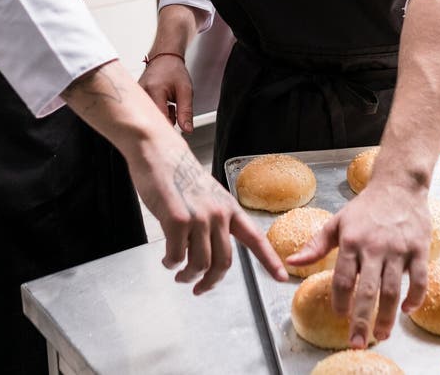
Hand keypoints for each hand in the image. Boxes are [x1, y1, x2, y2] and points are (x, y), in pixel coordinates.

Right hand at [128, 135, 288, 294]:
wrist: (158, 151)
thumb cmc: (178, 173)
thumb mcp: (207, 195)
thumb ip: (214, 220)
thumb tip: (210, 252)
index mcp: (229, 207)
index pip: (256, 238)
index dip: (269, 261)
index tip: (281, 277)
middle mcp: (219, 213)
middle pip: (223, 263)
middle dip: (210, 282)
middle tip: (199, 288)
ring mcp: (199, 217)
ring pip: (200, 265)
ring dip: (187, 276)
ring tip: (178, 273)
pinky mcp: (176, 219)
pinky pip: (176, 257)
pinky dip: (170, 264)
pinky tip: (166, 259)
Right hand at [140, 55, 193, 132]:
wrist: (164, 58)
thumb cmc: (174, 70)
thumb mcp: (186, 90)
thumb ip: (186, 111)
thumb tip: (187, 130)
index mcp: (154, 90)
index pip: (159, 119)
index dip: (169, 128)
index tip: (175, 133)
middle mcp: (141, 94)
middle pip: (152, 120)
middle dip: (166, 121)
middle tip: (173, 109)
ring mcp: (136, 97)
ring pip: (149, 118)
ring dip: (161, 116)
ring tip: (168, 104)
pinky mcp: (134, 99)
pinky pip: (145, 113)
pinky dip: (155, 112)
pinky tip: (160, 104)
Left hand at [286, 182, 430, 346]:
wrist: (398, 185)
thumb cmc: (365, 207)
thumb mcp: (337, 222)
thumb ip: (316, 244)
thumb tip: (292, 262)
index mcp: (351, 240)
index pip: (342, 278)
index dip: (339, 300)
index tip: (339, 315)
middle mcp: (374, 246)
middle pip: (367, 289)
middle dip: (361, 319)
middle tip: (357, 342)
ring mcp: (398, 248)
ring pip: (393, 289)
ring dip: (387, 316)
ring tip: (381, 335)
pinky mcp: (419, 249)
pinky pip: (419, 280)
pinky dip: (415, 298)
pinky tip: (406, 311)